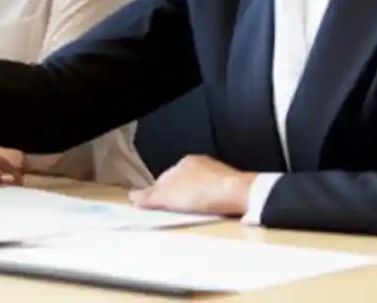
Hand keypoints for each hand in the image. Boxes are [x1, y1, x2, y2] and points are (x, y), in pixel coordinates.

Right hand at [128, 155, 254, 215]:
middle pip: (182, 183)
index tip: (158, 208)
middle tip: (176, 213)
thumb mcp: (170, 197)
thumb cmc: (207, 192)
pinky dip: (211, 204)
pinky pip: (215, 195)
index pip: (165, 178)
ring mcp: (219, 174)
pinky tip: (212, 213)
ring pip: (200, 189)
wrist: (243, 196)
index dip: (159, 194)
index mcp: (185, 162)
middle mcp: (202, 164)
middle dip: (178, 198)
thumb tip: (132, 196)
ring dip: (196, 201)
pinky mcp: (233, 186)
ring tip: (195, 214)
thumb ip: (149, 196)